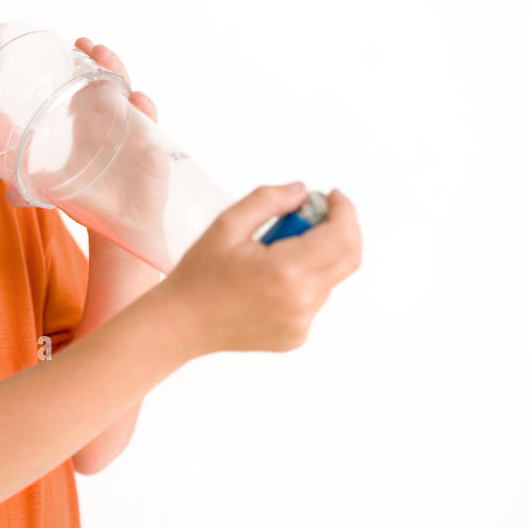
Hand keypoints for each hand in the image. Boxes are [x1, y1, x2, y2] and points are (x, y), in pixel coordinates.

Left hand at [6, 39, 169, 266]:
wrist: (119, 225)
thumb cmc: (89, 199)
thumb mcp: (54, 185)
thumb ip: (28, 183)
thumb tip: (3, 190)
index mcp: (88, 126)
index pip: (86, 87)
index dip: (81, 66)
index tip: (72, 46)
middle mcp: (113, 123)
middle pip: (110, 83)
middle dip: (101, 61)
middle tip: (88, 45)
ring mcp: (134, 133)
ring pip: (130, 96)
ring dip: (120, 75)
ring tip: (106, 59)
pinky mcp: (151, 149)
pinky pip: (150, 126)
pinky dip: (146, 111)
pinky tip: (139, 101)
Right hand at [154, 182, 363, 355]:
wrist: (180, 324)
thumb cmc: (198, 276)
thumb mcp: (226, 225)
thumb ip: (268, 200)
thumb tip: (302, 192)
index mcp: (285, 271)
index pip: (342, 236)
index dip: (343, 210)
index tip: (331, 197)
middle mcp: (300, 301)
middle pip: (349, 258)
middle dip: (339, 229)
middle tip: (310, 218)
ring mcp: (300, 323)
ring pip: (329, 278)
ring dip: (315, 257)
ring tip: (272, 256)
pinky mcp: (296, 336)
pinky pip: (314, 300)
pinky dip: (302, 282)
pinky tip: (267, 282)